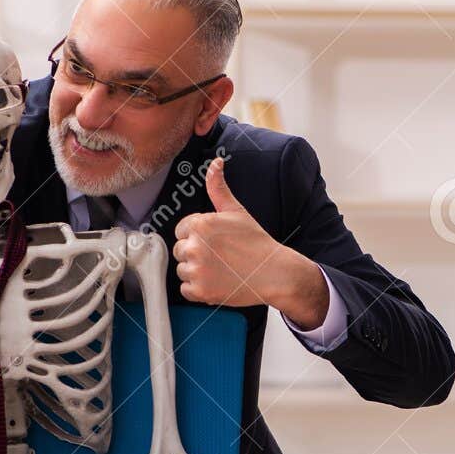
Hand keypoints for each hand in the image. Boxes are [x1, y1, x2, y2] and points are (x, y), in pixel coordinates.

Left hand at [173, 157, 328, 326]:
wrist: (274, 273)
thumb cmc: (256, 242)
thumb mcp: (237, 211)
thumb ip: (219, 187)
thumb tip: (216, 162)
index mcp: (201, 224)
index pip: (181, 230)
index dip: (197, 236)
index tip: (215, 242)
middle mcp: (195, 246)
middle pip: (180, 250)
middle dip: (195, 254)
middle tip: (219, 256)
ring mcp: (197, 270)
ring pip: (182, 270)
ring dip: (196, 272)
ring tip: (219, 269)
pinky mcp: (200, 291)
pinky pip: (186, 290)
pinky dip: (198, 290)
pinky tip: (216, 282)